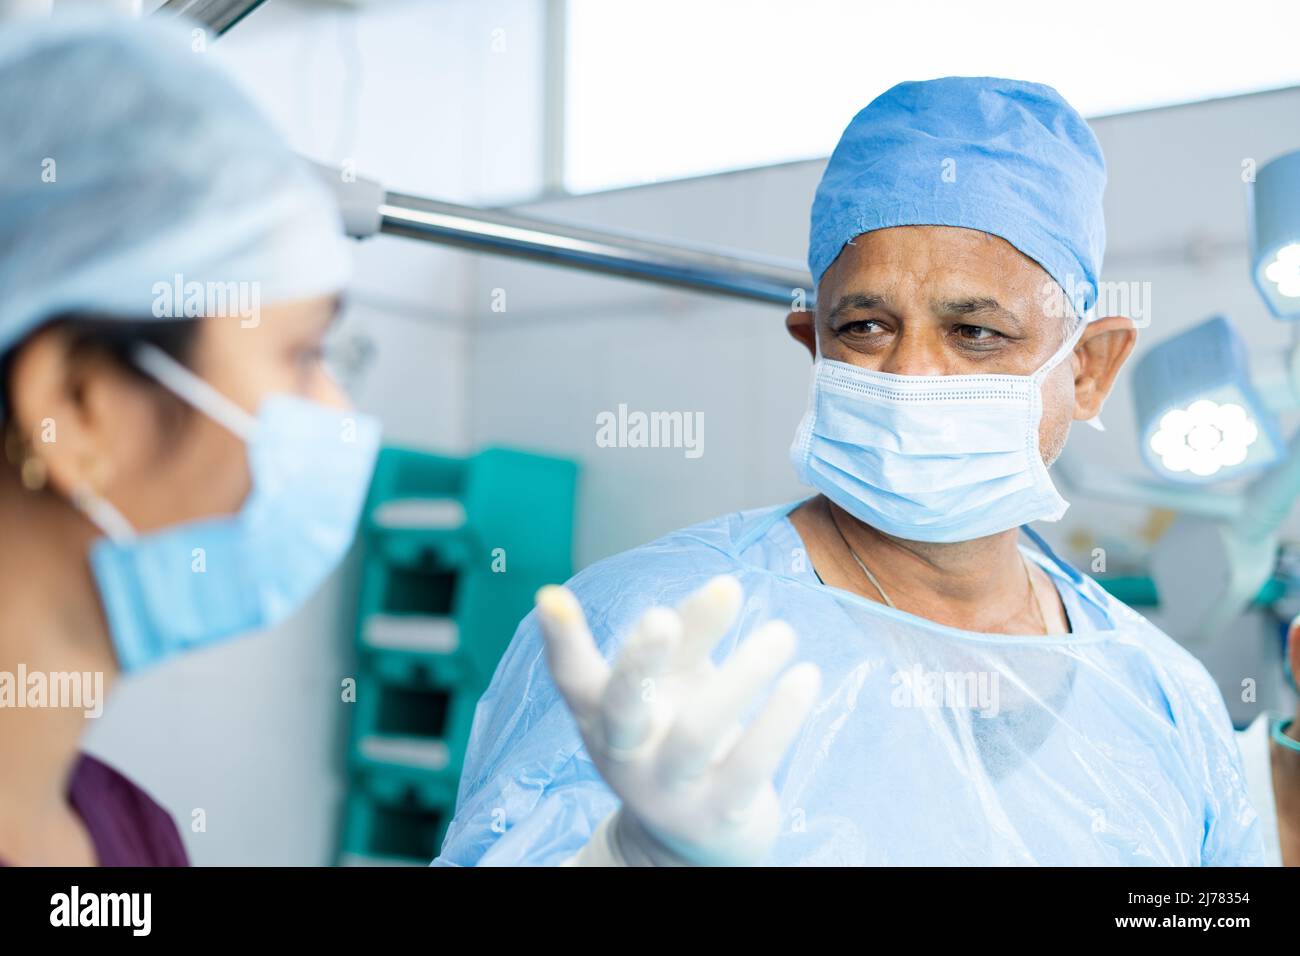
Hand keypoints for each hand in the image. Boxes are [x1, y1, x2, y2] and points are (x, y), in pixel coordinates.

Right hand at [535, 575, 820, 865]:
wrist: (690, 843)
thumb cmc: (676, 737)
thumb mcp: (672, 686)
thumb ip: (689, 637)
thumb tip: (723, 587)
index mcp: (602, 715)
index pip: (573, 677)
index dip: (561, 640)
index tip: (551, 597)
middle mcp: (625, 753)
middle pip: (622, 708)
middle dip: (639, 661)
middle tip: (661, 616)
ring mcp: (668, 789)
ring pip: (696, 734)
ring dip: (741, 676)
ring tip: (781, 632)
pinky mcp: (717, 814)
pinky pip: (748, 766)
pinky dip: (778, 720)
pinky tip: (804, 678)